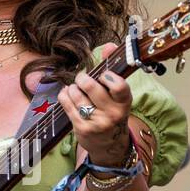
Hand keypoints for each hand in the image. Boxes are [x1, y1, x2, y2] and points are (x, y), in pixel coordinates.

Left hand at [57, 43, 132, 166]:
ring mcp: (97, 122)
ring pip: (76, 93)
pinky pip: (66, 103)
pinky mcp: (82, 128)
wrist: (109, 146)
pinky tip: (68, 95)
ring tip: (75, 89)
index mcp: (124, 102)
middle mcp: (113, 114)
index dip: (107, 76)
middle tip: (82, 79)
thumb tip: (109, 45)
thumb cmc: (112, 112)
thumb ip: (113, 69)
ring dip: (72, 88)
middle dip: (82, 78)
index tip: (102, 75)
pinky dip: (65, 95)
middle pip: (91, 86)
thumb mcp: (118, 95)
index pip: (118, 85)